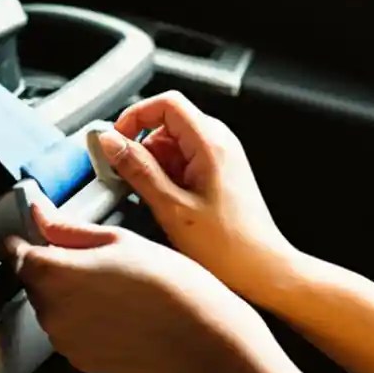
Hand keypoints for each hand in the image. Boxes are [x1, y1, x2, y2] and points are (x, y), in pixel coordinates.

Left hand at [6, 200, 278, 372]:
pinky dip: (83, 320)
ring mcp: (65, 341)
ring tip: (113, 285)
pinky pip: (70, 332)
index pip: (17, 254)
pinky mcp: (81, 360)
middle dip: (54, 266)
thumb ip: (68, 227)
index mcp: (55, 274)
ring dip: (69, 294)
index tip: (31, 233)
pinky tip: (117, 309)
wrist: (202, 337)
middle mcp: (52, 312)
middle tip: (94, 257)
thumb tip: (39, 213)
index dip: (24, 240)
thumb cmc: (170, 285)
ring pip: (53, 307)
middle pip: (35, 281)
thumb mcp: (118, 239)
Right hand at [99, 91, 297, 306]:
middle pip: (167, 123)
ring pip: (174, 143)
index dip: (135, 116)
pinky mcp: (221, 172)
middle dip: (143, 148)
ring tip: (157, 200)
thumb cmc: (228, 246)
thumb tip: (111, 143)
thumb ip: (137, 169)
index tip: (116, 140)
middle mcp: (219, 142)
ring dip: (155, 166)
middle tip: (131, 179)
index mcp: (210, 142)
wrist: (262, 269)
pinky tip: (170, 204)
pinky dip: (169, 176)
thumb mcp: (171, 207)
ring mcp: (222, 156)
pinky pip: (185, 160)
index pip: (166, 103)